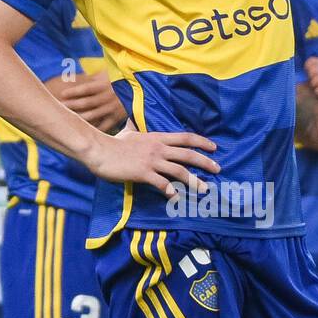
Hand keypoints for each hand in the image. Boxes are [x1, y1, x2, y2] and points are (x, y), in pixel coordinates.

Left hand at [53, 71, 125, 130]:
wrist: (140, 89)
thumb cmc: (121, 79)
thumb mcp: (108, 73)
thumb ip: (93, 76)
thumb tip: (76, 74)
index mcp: (104, 86)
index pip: (86, 89)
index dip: (74, 92)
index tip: (62, 94)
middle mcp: (107, 98)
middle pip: (86, 103)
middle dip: (72, 105)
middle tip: (59, 107)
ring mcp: (111, 109)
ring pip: (93, 115)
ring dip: (79, 118)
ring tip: (67, 119)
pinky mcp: (116, 118)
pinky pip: (103, 126)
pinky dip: (93, 129)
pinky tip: (83, 132)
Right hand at [87, 120, 218, 196]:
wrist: (99, 150)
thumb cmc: (113, 142)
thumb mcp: (128, 131)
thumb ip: (134, 126)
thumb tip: (132, 118)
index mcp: (157, 137)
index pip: (185, 137)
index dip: (201, 142)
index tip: (214, 147)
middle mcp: (158, 148)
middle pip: (188, 154)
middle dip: (205, 162)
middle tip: (218, 169)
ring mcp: (152, 161)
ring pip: (179, 171)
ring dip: (194, 181)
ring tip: (204, 189)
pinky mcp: (143, 173)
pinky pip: (162, 185)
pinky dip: (171, 193)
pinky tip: (176, 199)